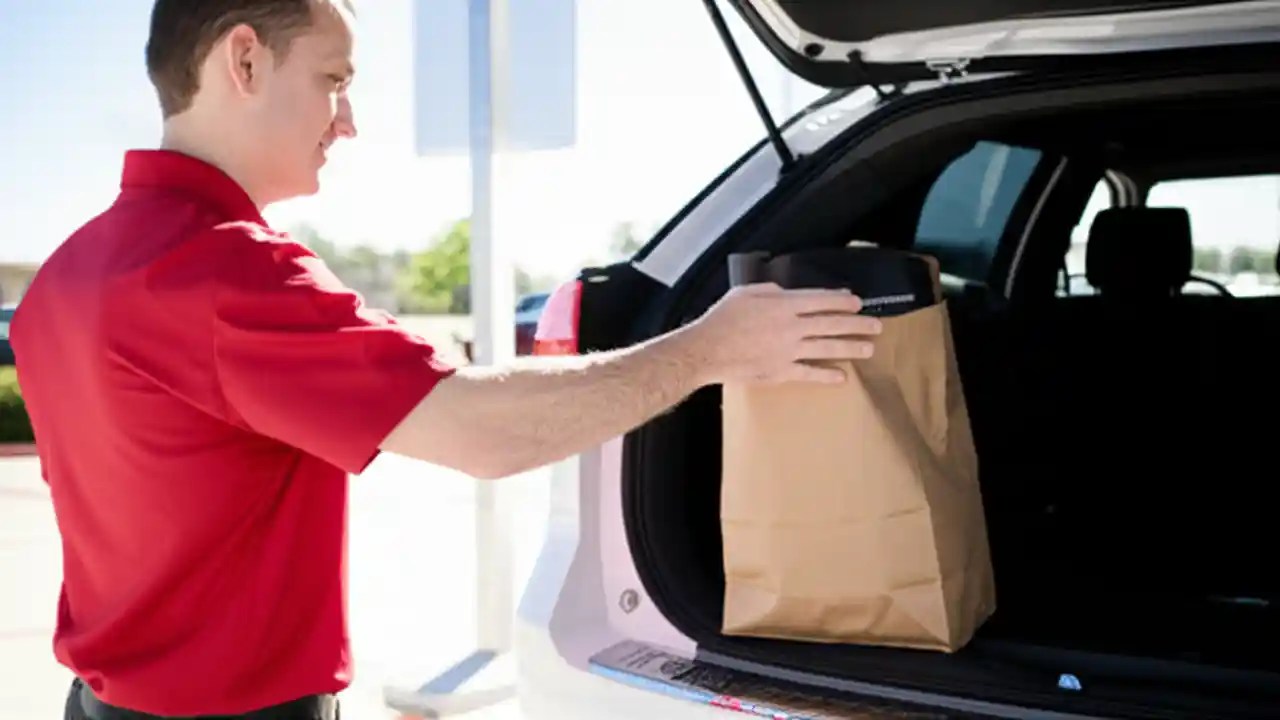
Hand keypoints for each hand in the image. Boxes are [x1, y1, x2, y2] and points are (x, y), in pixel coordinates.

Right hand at [679, 282, 881, 385]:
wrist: (707, 350)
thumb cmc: (723, 319)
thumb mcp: (746, 293)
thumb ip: (772, 291)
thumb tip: (789, 294)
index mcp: (783, 305)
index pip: (821, 301)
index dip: (842, 301)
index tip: (858, 303)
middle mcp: (791, 327)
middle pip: (832, 324)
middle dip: (857, 324)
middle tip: (876, 326)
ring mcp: (788, 351)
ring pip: (827, 348)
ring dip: (851, 348)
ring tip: (869, 348)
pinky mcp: (781, 371)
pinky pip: (810, 373)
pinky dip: (827, 375)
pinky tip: (842, 376)